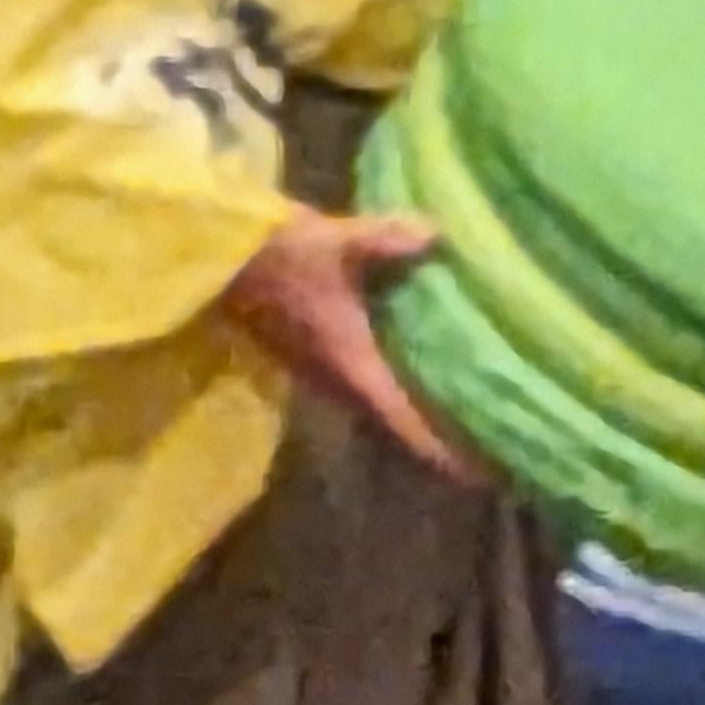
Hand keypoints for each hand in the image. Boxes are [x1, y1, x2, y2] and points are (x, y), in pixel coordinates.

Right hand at [222, 207, 486, 483]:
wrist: (217, 256)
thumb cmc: (277, 255)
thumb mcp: (337, 242)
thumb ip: (390, 240)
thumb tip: (441, 235)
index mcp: (352, 364)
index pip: (404, 421)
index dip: (443, 449)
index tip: (483, 469)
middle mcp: (338, 380)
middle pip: (396, 422)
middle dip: (438, 435)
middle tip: (487, 438)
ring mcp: (321, 370)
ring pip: (378, 404)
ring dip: (414, 412)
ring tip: (461, 409)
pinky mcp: (312, 353)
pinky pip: (365, 383)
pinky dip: (396, 385)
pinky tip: (419, 364)